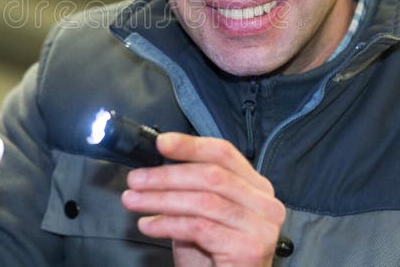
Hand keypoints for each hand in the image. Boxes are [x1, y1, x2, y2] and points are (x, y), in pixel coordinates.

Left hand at [121, 133, 285, 266]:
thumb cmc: (213, 256)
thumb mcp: (201, 214)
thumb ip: (190, 188)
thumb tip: (156, 164)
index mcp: (256, 187)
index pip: (224, 153)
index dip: (191, 146)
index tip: (161, 143)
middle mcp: (265, 204)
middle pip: (211, 176)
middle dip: (167, 175)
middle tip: (136, 179)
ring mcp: (261, 227)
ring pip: (203, 201)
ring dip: (161, 199)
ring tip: (133, 201)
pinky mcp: (250, 249)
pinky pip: (200, 227)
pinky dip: (168, 224)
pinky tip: (149, 225)